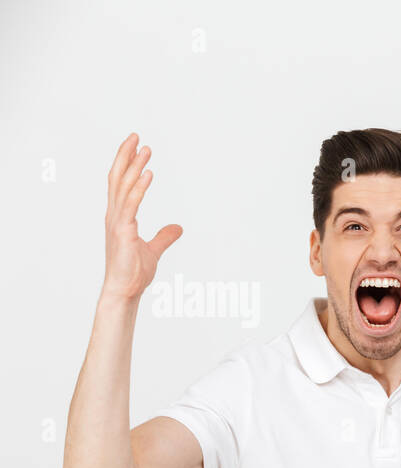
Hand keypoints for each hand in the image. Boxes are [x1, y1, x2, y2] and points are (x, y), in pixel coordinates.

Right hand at [103, 133, 182, 302]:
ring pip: (124, 187)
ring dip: (134, 166)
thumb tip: (178, 227)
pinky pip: (131, 204)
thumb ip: (165, 236)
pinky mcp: (123, 230)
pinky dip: (139, 187)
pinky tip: (148, 174)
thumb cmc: (133, 272)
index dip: (126, 164)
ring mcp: (117, 222)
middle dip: (126, 156)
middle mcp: (114, 215)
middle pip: (118, 179)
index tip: (135, 147)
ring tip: (146, 150)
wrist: (124, 290)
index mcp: (119, 217)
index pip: (119, 184)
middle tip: (137, 136)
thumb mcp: (153, 250)